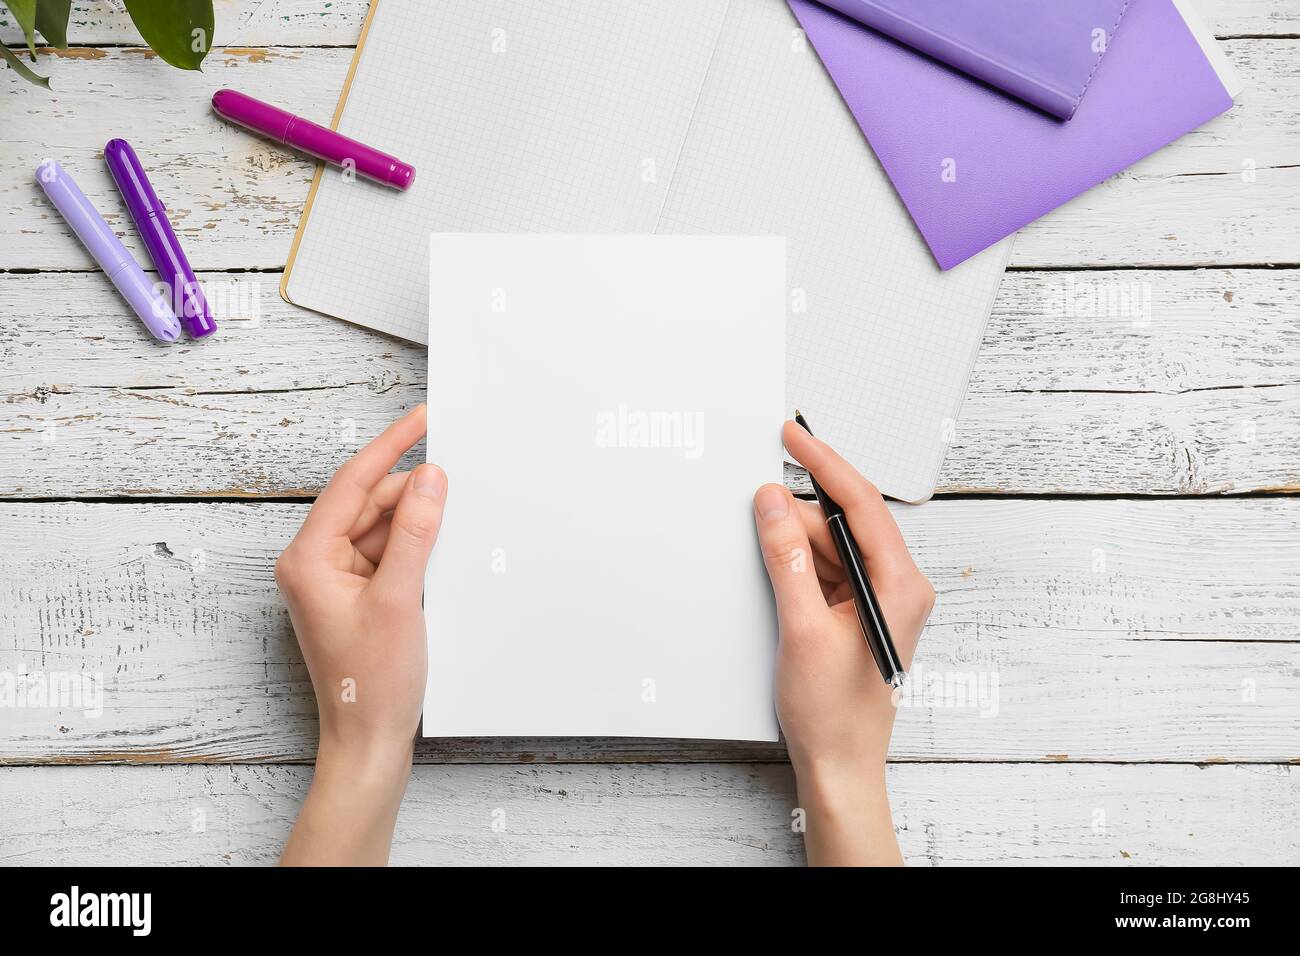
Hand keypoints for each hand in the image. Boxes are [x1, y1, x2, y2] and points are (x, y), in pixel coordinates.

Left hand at [276, 405, 446, 864]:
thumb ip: (415, 534)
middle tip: (455, 471)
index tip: (421, 420)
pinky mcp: (356, 597)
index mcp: (308, 559)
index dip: (391, 447)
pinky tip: (440, 545)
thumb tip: (430, 480)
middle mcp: (314, 565)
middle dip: (410, 489)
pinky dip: (412, 545)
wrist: (368, 740)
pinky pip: (385, 553)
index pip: (352, 484)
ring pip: (379, 527)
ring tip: (453, 515)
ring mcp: (334, 582)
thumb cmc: (371, 683)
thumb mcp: (399, 599)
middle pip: (367, 503)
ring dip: (414, 520)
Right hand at [753, 420, 933, 864]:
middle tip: (757, 510)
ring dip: (795, 544)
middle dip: (799, 515)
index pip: (862, 504)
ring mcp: (877, 599)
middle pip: (842, 523)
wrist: (840, 765)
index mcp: (900, 585)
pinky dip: (797, 566)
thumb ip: (786, 558)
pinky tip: (777, 577)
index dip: (824, 465)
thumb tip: (773, 504)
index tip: (794, 437)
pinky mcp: (857, 611)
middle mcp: (897, 586)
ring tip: (767, 566)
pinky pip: (825, 570)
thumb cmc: (835, 712)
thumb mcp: (802, 627)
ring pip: (830, 546)